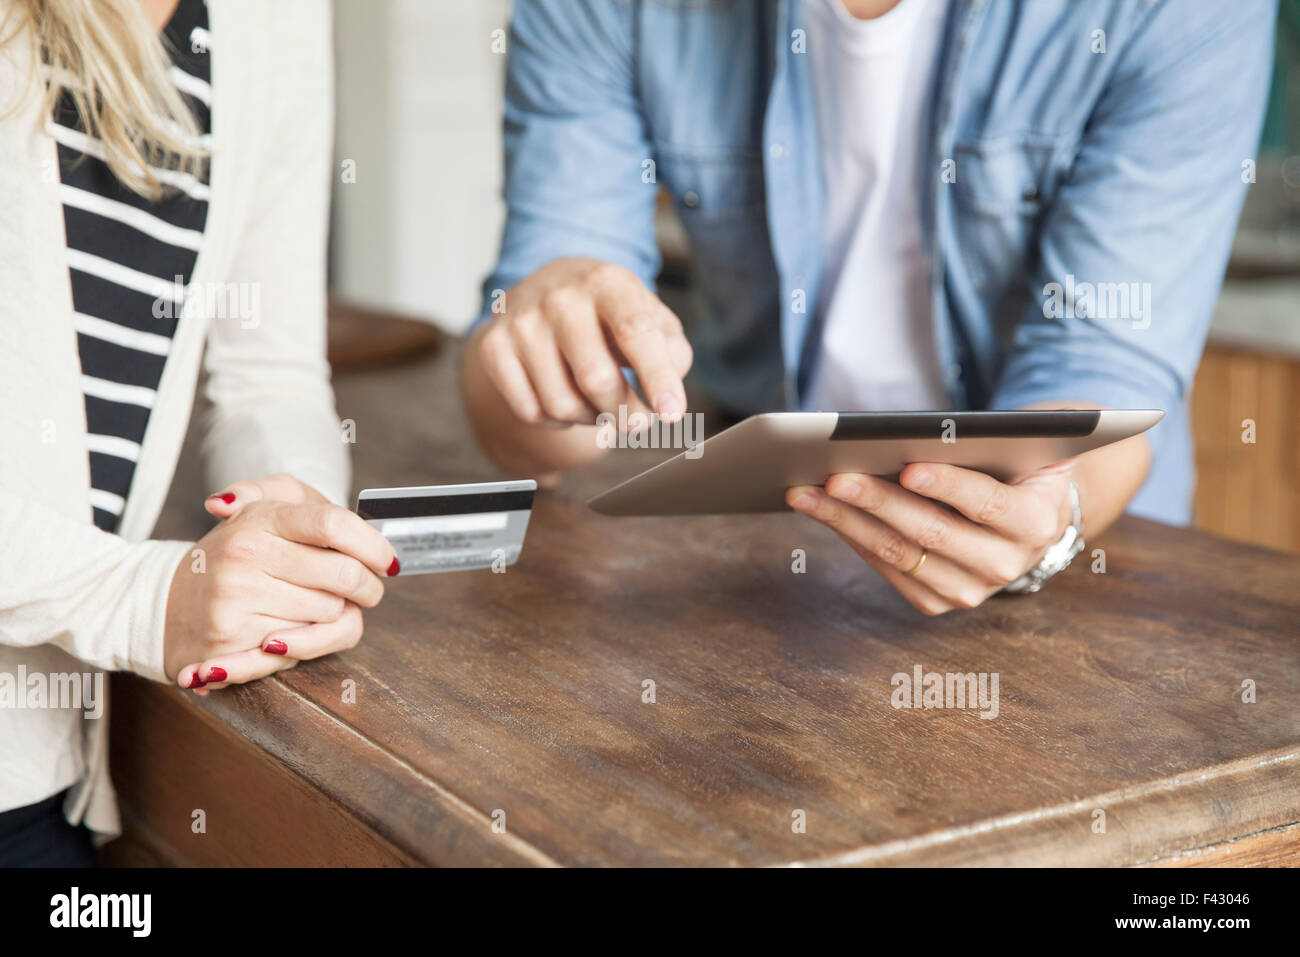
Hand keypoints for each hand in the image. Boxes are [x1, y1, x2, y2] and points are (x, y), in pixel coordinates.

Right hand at [165, 475, 397, 691]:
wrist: (169, 603)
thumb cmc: (235, 554)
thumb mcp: (260, 506)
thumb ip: (277, 490)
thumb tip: (223, 502)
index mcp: (261, 517)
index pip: (334, 524)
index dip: (373, 545)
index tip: (388, 561)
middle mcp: (245, 554)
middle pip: (346, 577)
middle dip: (365, 588)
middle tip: (363, 590)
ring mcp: (236, 598)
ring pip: (331, 616)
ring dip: (333, 616)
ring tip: (309, 606)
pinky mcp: (230, 641)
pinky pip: (303, 649)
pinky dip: (308, 644)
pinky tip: (291, 633)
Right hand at [472, 257, 692, 426]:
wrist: (550, 287)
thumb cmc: (612, 314)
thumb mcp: (653, 318)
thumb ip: (672, 354)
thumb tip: (667, 399)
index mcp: (607, 282)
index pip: (635, 332)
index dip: (656, 377)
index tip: (671, 413)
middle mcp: (560, 297)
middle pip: (597, 380)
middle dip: (625, 413)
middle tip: (637, 418)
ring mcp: (521, 322)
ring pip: (562, 405)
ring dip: (591, 418)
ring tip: (599, 401)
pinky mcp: (494, 348)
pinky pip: (531, 412)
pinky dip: (557, 420)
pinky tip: (566, 395)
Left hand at [786, 462, 1074, 614]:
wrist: (1028, 520)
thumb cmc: (1016, 470)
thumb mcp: (1020, 450)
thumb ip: (987, 443)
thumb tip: (917, 432)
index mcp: (1036, 523)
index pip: (988, 503)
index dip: (948, 485)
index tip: (909, 467)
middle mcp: (1006, 565)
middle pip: (931, 533)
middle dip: (878, 502)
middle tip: (835, 476)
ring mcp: (969, 590)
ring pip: (898, 553)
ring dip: (846, 521)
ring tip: (807, 492)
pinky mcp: (936, 602)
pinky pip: (885, 567)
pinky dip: (850, 535)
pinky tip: (821, 510)